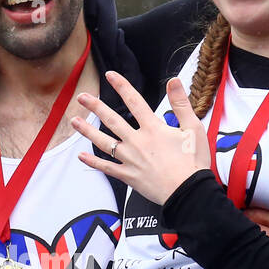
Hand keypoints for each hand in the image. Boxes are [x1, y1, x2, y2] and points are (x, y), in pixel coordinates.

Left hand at [72, 75, 208, 205]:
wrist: (189, 192)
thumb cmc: (193, 163)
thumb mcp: (193, 128)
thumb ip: (181, 103)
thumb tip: (173, 81)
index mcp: (153, 129)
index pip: (134, 101)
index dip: (121, 86)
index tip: (110, 75)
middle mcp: (138, 142)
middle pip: (112, 120)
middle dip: (95, 107)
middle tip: (82, 97)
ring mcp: (130, 159)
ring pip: (103, 142)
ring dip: (87, 131)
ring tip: (74, 121)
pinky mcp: (128, 176)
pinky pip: (106, 168)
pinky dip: (92, 163)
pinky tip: (81, 156)